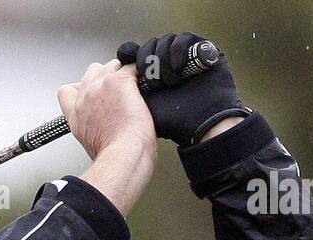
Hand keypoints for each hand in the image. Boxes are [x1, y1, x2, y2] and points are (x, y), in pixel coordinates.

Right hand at [57, 58, 156, 160]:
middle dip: (105, 77)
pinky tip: (146, 85)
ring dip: (123, 73)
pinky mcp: (120, 81)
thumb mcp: (89, 144)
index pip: (66, 90)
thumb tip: (102, 126)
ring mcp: (101, 86)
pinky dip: (140, 74)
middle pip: (92, 71)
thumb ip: (91, 127)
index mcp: (76, 114)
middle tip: (119, 92)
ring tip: (134, 90)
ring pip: (112, 65)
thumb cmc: (112, 156)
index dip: (80, 87)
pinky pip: (133, 66)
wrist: (123, 154)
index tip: (92, 92)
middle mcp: (85, 97)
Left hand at [117, 32, 249, 144]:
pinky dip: (179, 49)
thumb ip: (124, 87)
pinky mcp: (204, 52)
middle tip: (152, 81)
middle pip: (150, 45)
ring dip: (163, 57)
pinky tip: (178, 67)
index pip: (136, 53)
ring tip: (169, 80)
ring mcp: (186, 57)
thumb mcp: (139, 103)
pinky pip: (186, 38)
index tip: (124, 64)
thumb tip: (108, 71)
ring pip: (166, 40)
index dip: (130, 55)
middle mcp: (168, 64)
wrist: (200, 128)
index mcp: (151, 74)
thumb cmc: (170, 121)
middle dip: (147, 60)